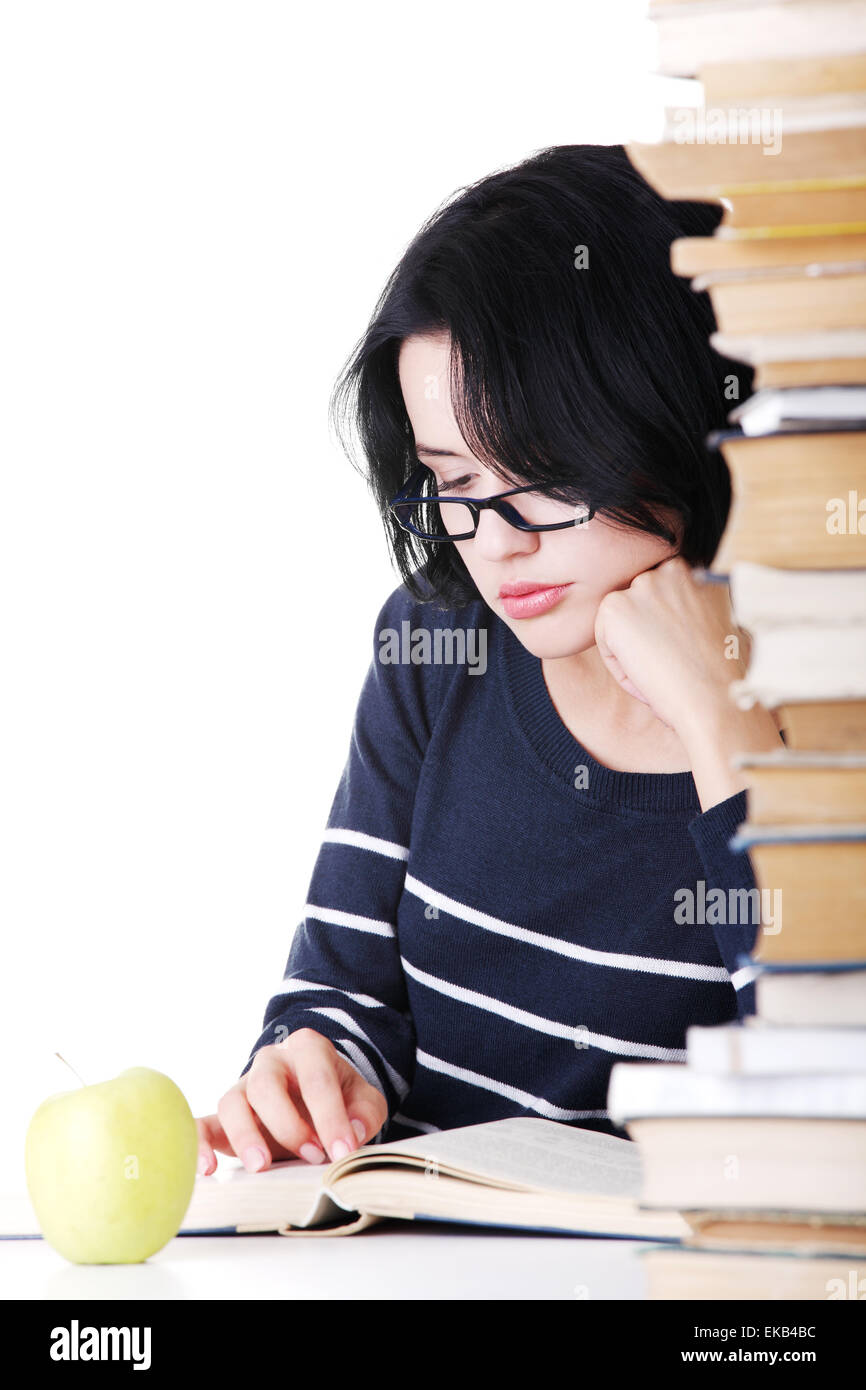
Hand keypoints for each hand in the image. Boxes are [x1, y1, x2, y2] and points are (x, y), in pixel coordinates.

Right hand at [195, 1029, 388, 1174]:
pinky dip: (199, 1145)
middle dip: (289, 1124)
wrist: (315, 1100)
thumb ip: (365, 1112)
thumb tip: (353, 1133)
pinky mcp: (223, 1117)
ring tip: (262, 1167)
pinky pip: (201, 1124)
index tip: (342, 1150)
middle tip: (312, 1156)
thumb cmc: (340, 1098)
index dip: (330, 1116)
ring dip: (246, 1136)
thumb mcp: (363, 1100)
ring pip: (232, 1102)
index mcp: (307, 1049)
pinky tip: (207, 1170)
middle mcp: (270, 1062)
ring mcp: (243, 1087)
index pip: (316, 1078)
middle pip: (266, 1085)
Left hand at [593, 555, 783, 809]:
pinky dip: (620, 667)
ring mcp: (641, 585)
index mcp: (695, 572)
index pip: (658, 603)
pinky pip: (604, 642)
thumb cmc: (723, 675)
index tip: (680, 657)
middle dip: (647, 640)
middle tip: (671, 668)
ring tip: (663, 674)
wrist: (716, 698)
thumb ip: (692, 611)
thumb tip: (670, 620)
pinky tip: (648, 676)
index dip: (666, 636)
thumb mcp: (716, 627)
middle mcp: (668, 570)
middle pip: (638, 611)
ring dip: (634, 654)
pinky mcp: (615, 607)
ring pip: (620, 626)